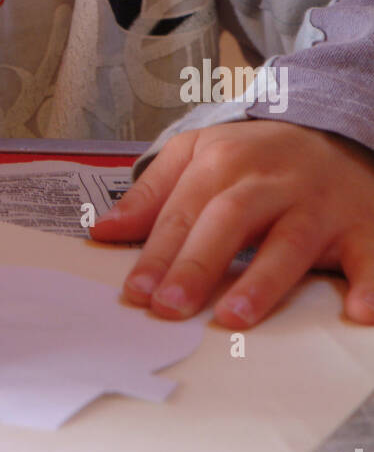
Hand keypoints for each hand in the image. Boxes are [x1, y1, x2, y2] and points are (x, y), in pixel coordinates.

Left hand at [89, 120, 373, 327]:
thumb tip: (104, 232)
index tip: (134, 293)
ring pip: (290, 240)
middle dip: (197, 264)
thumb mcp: (199, 156)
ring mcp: (318, 204)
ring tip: (232, 317)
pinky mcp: (362, 227)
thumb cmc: (257, 157)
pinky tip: (358, 311)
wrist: (336, 134)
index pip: (184, 210)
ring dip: (262, 280)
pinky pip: (369, 255)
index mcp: (224, 160)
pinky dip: (369, 284)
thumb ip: (153, 194)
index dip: (157, 252)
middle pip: (229, 219)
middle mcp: (271, 180)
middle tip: (169, 307)